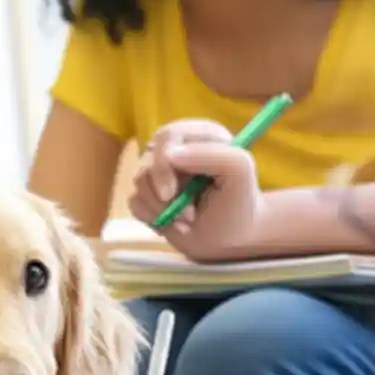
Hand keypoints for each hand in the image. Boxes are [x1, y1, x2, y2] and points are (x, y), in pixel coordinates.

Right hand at [130, 120, 262, 260]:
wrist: (231, 238)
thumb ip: (212, 154)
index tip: (170, 193)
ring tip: (188, 220)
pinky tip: (174, 223)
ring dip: (162, 209)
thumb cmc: (240, 202)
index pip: (167, 136)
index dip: (162, 164)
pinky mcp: (149, 193)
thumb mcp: (239, 171)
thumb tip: (168, 154)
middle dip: (162, 194)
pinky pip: (134, 201)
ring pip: (138, 182)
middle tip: (186, 216)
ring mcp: (160, 172)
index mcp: (198, 136)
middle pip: (147, 161)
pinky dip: (152, 217)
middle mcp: (176, 149)